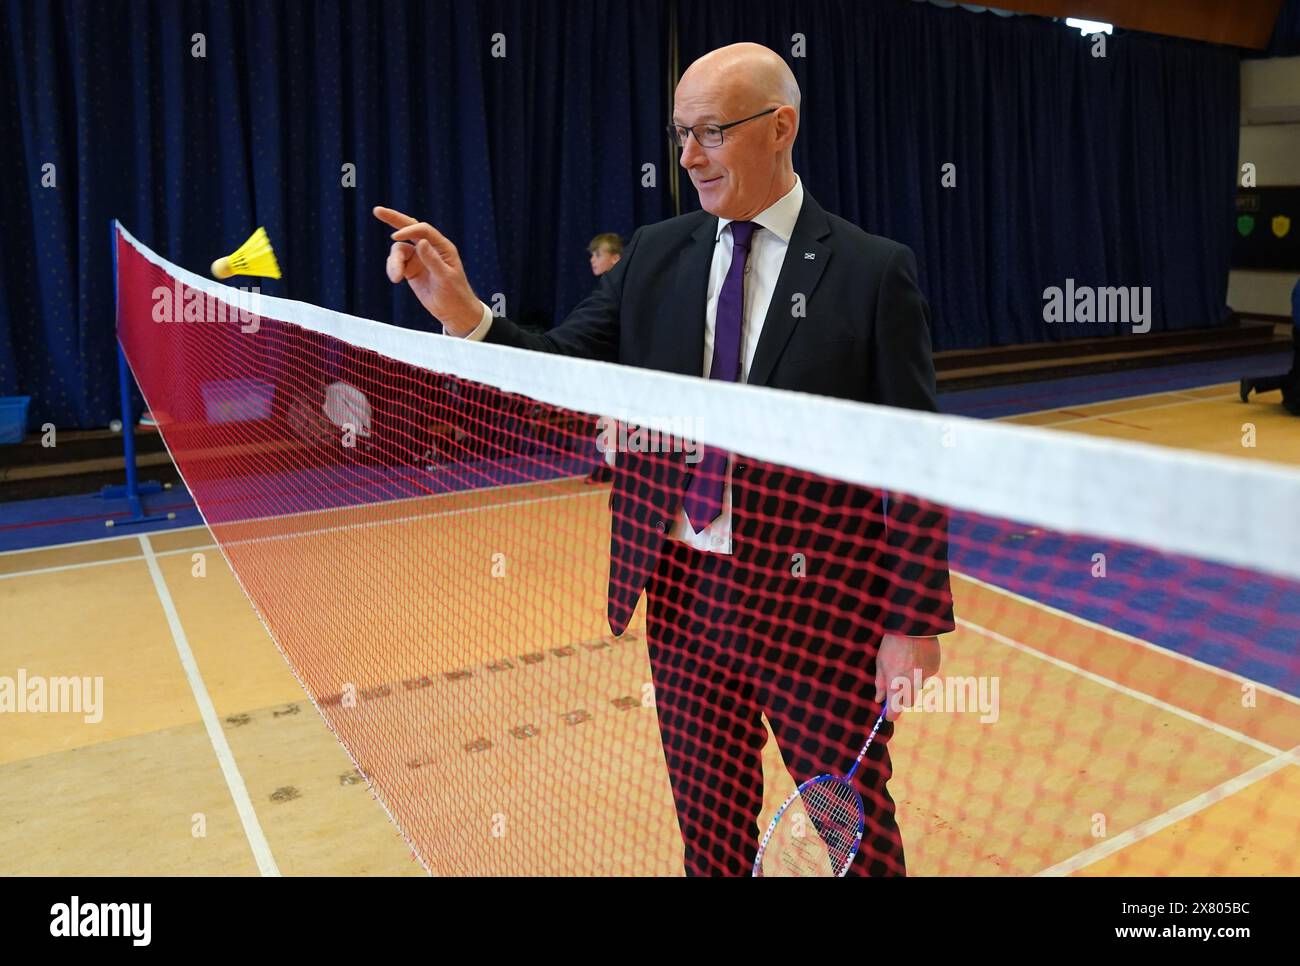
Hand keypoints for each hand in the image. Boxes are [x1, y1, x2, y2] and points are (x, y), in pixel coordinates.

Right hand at [373, 206, 483, 335]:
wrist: (453, 312)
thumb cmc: (455, 294)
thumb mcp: (445, 278)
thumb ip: (432, 260)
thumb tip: (420, 242)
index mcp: (442, 247)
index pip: (423, 231)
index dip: (408, 230)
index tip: (395, 237)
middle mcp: (429, 248)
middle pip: (409, 228)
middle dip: (394, 219)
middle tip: (377, 210)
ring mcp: (419, 258)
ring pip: (399, 250)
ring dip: (394, 262)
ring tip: (396, 278)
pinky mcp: (411, 269)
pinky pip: (396, 263)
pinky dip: (392, 268)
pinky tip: (395, 279)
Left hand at [873, 634, 940, 721]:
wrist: (913, 626)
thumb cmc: (892, 644)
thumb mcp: (880, 663)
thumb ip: (880, 683)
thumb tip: (879, 699)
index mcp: (896, 684)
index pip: (894, 710)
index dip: (891, 714)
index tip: (888, 715)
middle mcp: (912, 684)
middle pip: (908, 702)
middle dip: (902, 699)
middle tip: (897, 689)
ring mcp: (924, 677)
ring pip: (918, 688)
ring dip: (912, 683)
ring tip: (907, 664)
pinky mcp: (934, 669)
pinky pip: (926, 675)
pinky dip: (921, 671)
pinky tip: (917, 657)